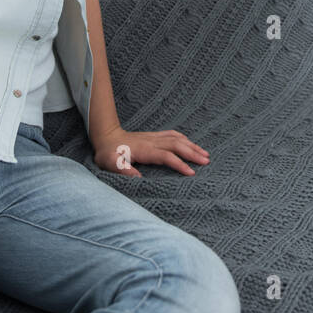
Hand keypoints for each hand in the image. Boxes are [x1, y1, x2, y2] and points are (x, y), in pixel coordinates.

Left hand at [92, 126, 209, 177]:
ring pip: (177, 139)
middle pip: (176, 145)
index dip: (179, 164)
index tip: (192, 173)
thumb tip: (137, 178)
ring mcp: (154, 137)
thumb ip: (122, 170)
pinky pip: (172, 135)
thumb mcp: (110, 163)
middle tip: (207, 162)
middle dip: (193, 153)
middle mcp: (152, 141)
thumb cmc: (107, 153)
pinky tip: (191, 144)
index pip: (166, 156)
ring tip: (205, 154)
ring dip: (192, 145)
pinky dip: (184, 139)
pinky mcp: (154, 136)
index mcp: (144, 150)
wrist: (106, 136)